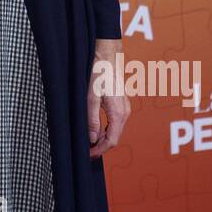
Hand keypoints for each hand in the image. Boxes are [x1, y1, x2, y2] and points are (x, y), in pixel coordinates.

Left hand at [87, 38, 129, 158]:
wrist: (108, 57)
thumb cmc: (99, 74)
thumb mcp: (91, 98)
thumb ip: (92, 120)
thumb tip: (91, 139)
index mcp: (119, 113)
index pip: (111, 141)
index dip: (100, 151)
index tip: (88, 155)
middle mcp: (125, 113)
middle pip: (114, 137)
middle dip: (101, 146)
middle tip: (86, 151)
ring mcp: (125, 108)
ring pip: (115, 130)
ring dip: (102, 138)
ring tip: (88, 142)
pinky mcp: (122, 104)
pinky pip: (115, 122)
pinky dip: (106, 129)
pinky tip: (95, 129)